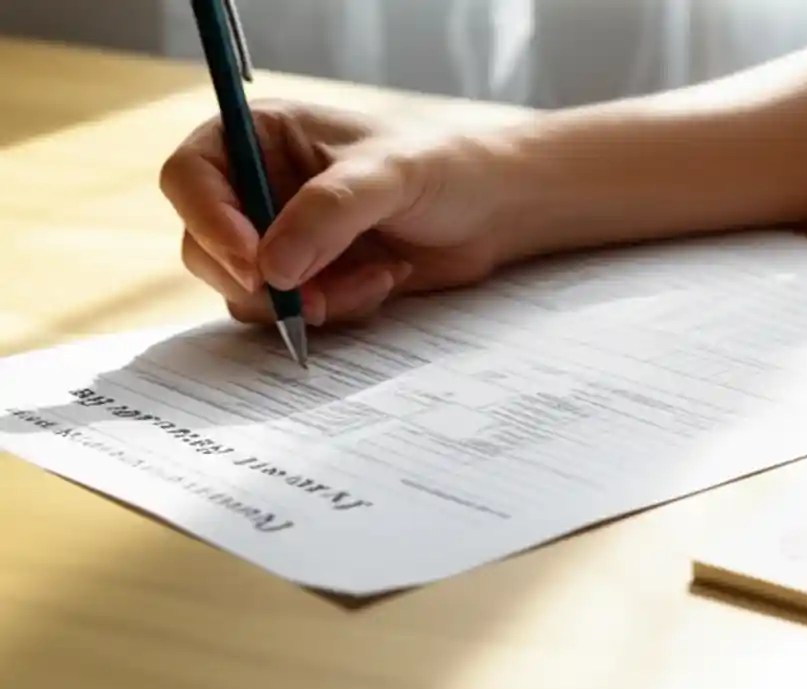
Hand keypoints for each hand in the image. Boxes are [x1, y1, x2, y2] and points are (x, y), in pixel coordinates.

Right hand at [160, 100, 519, 324]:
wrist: (493, 209)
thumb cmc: (444, 168)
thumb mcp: (388, 177)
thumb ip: (328, 215)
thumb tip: (271, 271)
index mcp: (261, 135)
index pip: (191, 177)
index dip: (209, 223)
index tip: (254, 265)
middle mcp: (259, 186)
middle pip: (206, 247)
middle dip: (260, 282)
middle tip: (315, 299)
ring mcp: (282, 238)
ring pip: (247, 292)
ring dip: (308, 301)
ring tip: (374, 278)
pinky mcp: (311, 279)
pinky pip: (293, 314)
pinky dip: (337, 310)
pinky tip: (384, 280)